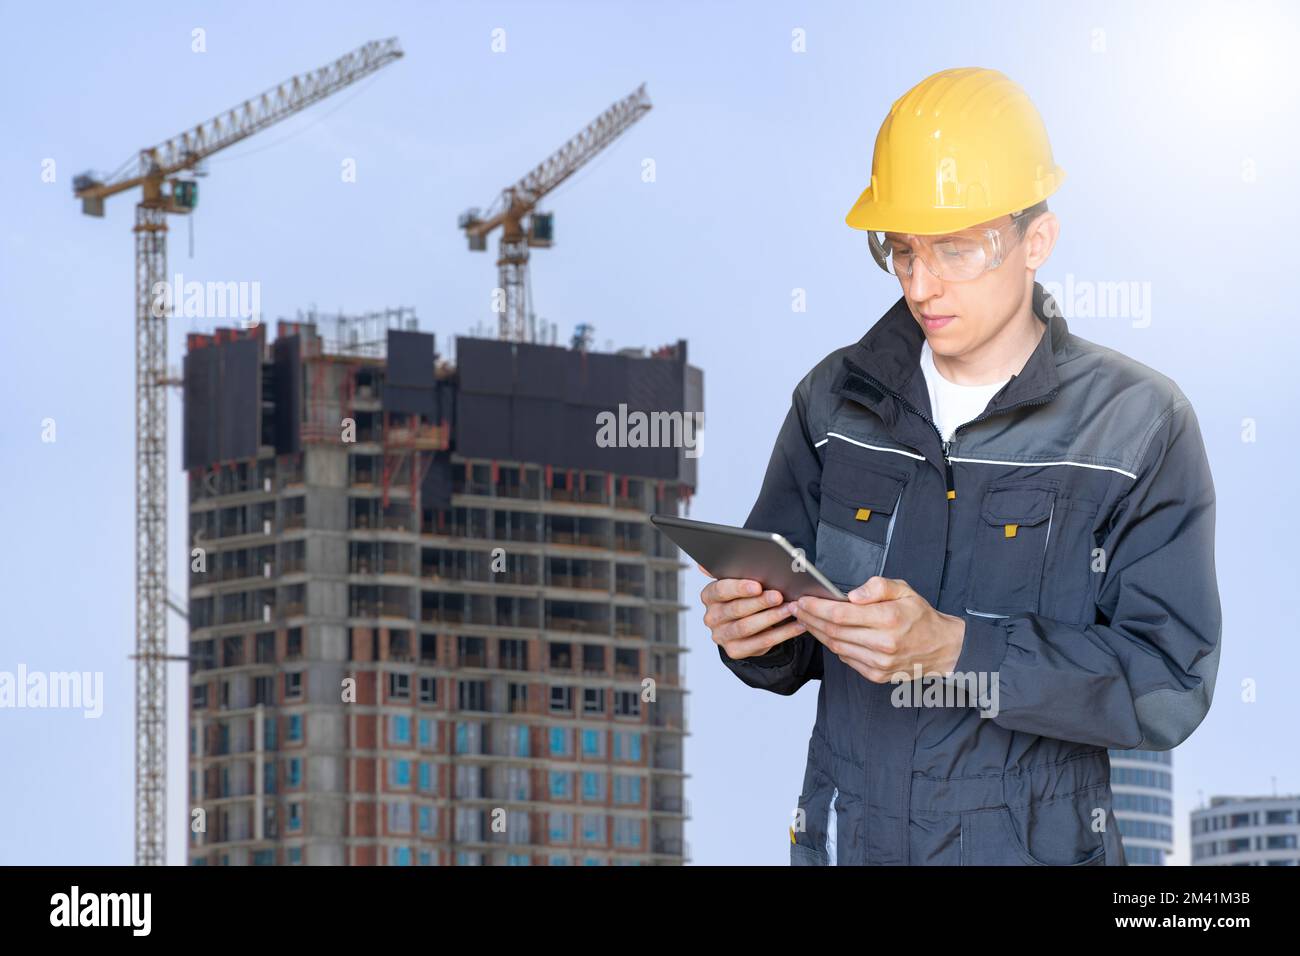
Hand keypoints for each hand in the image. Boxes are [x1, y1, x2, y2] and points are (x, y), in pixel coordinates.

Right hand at [697, 563, 806, 660]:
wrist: (748, 627)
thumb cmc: (747, 597)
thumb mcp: (740, 582)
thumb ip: (735, 571)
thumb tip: (719, 559)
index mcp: (709, 596)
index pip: (720, 590)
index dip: (739, 588)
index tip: (757, 585)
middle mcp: (711, 617)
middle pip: (735, 609)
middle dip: (760, 602)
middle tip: (779, 596)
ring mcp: (721, 636)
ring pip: (747, 627)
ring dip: (772, 617)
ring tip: (791, 608)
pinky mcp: (734, 651)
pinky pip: (761, 643)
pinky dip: (782, 634)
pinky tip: (797, 625)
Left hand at [793, 576, 964, 682]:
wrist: (942, 648)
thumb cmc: (920, 616)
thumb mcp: (904, 590)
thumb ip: (878, 587)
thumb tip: (852, 595)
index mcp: (888, 619)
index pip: (841, 614)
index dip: (816, 607)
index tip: (803, 600)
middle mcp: (882, 644)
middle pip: (833, 631)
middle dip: (810, 618)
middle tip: (796, 608)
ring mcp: (878, 663)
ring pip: (836, 647)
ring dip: (817, 632)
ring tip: (806, 619)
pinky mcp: (876, 675)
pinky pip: (845, 659)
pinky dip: (833, 645)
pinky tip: (826, 633)